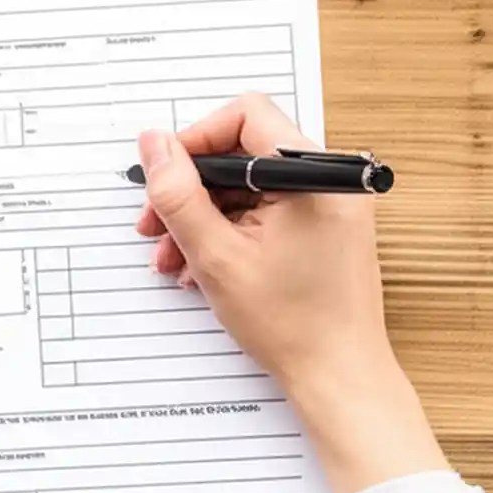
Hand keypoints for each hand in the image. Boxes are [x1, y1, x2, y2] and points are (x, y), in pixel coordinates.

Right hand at [135, 93, 446, 492]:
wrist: (338, 377)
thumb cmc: (291, 324)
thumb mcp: (215, 254)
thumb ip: (178, 193)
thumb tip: (153, 144)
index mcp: (312, 174)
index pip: (245, 115)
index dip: (195, 140)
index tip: (164, 177)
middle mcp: (327, 179)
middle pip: (242, 153)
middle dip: (191, 189)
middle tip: (155, 225)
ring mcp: (328, 204)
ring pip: (247, 186)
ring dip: (202, 217)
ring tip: (173, 258)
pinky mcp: (322, 228)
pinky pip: (264, 211)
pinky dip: (228, 232)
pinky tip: (201, 267)